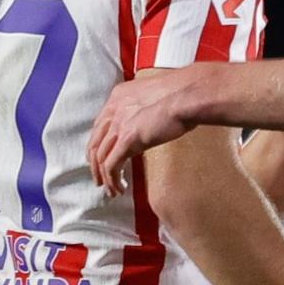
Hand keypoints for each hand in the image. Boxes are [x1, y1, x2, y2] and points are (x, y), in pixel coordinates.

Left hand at [84, 69, 206, 198]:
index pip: (101, 124)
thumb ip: (146, 107)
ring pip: (100, 156)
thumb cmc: (184, 94)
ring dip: (104, 176)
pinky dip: (113, 179)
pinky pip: (112, 165)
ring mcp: (119, 124)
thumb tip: (151, 121)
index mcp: (119, 96)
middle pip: (95, 141)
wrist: (188, 96)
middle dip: (95, 164)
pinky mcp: (128, 139)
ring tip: (112, 190)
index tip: (104, 157)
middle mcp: (114, 109)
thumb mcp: (156, 97)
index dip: (100, 144)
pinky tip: (120, 189)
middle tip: (100, 179)